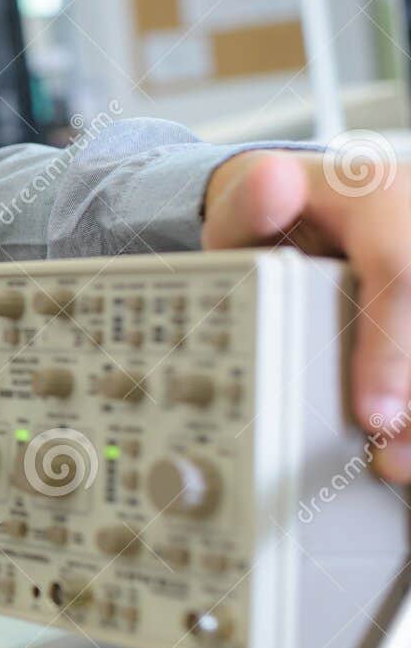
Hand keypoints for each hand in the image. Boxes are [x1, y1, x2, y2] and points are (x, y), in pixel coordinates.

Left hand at [202, 148, 410, 479]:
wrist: (315, 204)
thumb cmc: (283, 213)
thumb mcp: (252, 201)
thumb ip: (252, 201)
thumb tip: (272, 183)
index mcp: (390, 202)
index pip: (403, 275)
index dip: (392, 351)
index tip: (374, 415)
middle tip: (388, 457)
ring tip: (396, 465)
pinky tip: (402, 450)